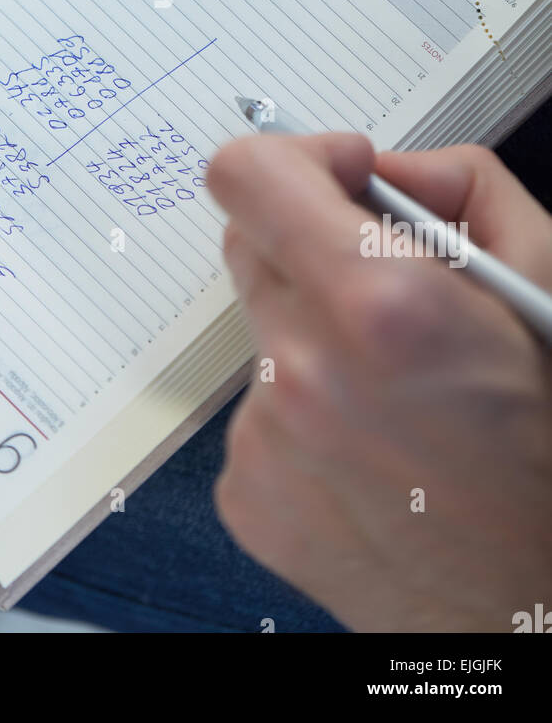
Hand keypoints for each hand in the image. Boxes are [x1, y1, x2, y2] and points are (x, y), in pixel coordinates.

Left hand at [206, 133, 551, 632]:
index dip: (297, 157)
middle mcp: (304, 372)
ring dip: (317, 337)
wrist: (531, 610)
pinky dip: (305, 413)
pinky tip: (375, 452)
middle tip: (389, 292)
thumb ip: (463, 188)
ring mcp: (265, 441)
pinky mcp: (247, 494)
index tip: (346, 177)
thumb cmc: (547, 455)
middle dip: (315, 247)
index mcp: (382, 307)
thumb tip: (388, 169)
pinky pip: (255, 411)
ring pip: (262, 332)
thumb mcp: (545, 283)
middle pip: (250, 247)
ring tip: (398, 395)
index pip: (248, 174)